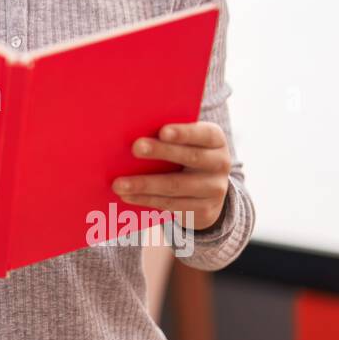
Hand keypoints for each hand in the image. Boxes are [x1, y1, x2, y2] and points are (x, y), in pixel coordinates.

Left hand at [111, 122, 230, 231]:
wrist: (209, 191)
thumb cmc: (186, 155)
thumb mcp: (188, 142)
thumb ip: (169, 135)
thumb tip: (132, 129)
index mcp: (215, 140)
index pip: (203, 134)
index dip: (184, 133)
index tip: (162, 131)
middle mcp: (220, 163)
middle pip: (190, 157)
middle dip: (161, 152)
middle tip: (135, 148)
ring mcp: (214, 189)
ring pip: (176, 186)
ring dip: (144, 184)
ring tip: (118, 184)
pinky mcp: (204, 210)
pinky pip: (171, 204)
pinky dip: (146, 199)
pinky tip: (127, 196)